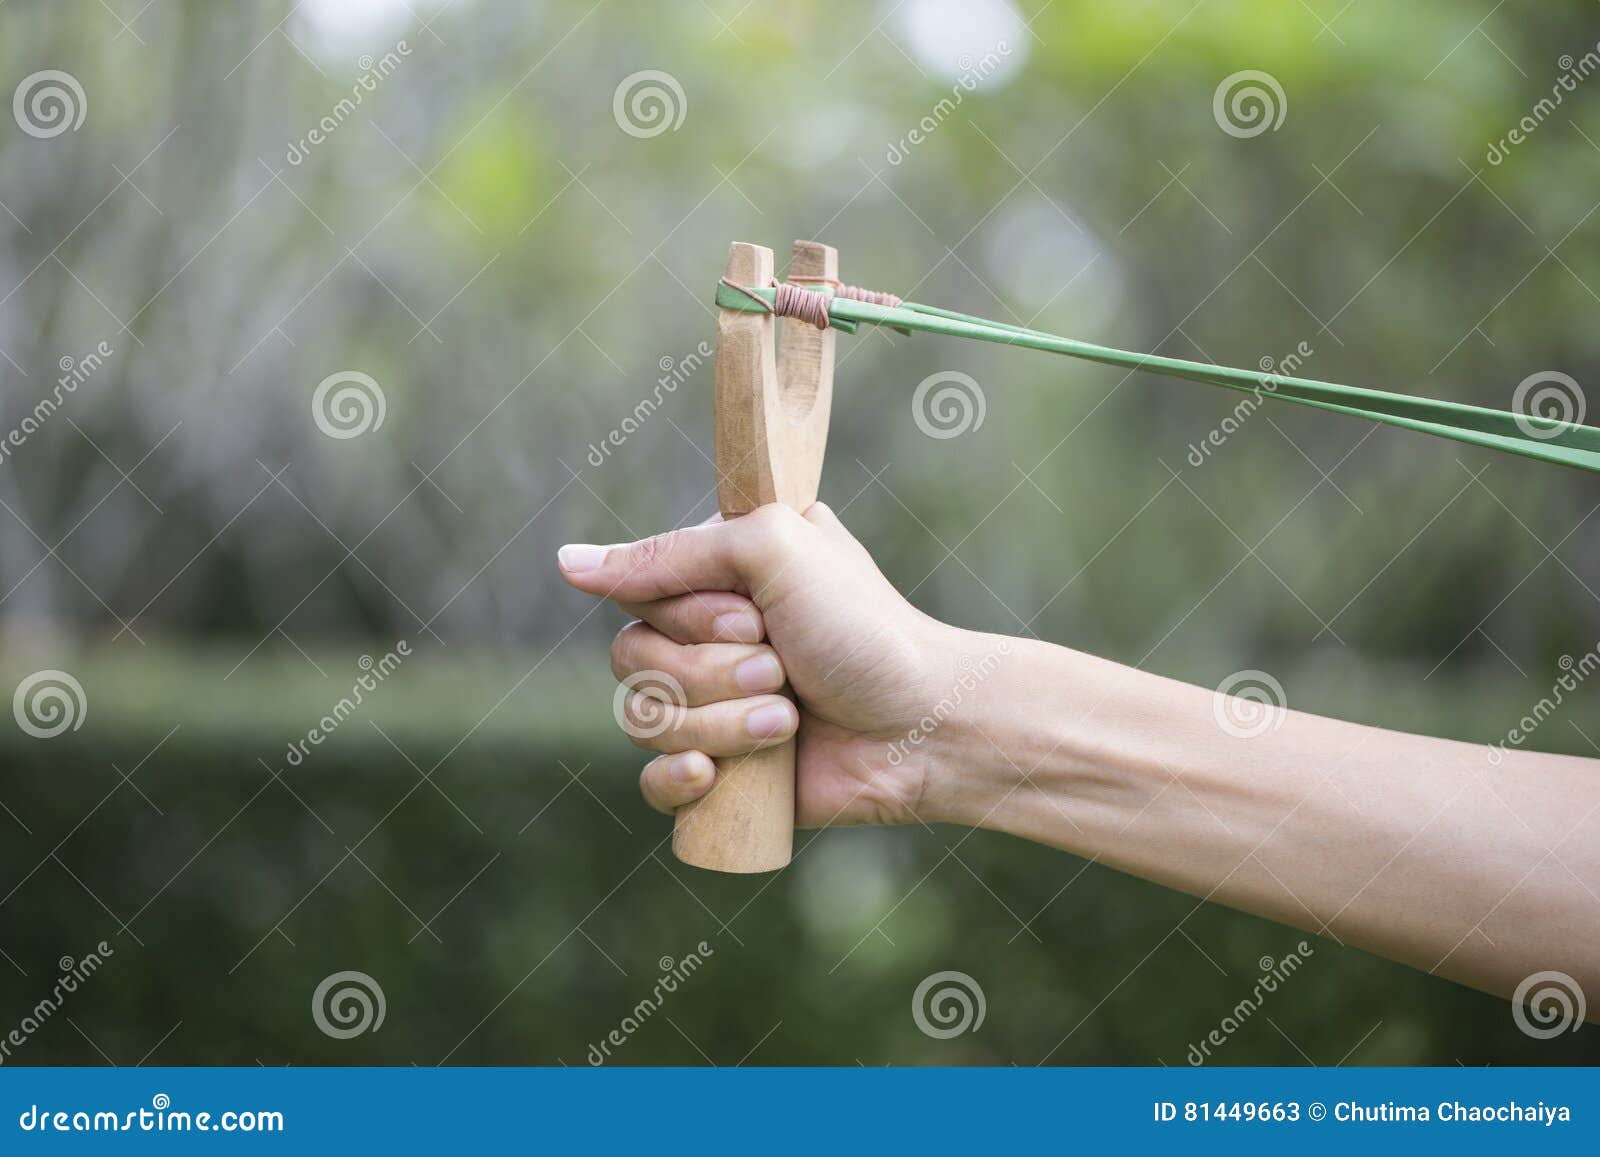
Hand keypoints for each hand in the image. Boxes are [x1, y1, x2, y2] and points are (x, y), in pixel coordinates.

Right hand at [558, 503, 968, 826]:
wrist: (925, 726)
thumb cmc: (864, 629)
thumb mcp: (776, 551)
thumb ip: (671, 552)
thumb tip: (565, 563)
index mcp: (719, 579)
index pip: (636, 591)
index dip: (685, 613)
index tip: (753, 615)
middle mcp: (708, 639)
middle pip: (629, 659)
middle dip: (708, 671)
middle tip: (781, 668)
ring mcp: (713, 708)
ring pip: (642, 721)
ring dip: (716, 723)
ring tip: (786, 719)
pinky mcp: (723, 775)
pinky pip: (653, 783)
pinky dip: (680, 781)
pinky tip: (717, 776)